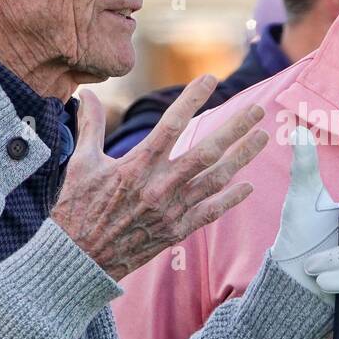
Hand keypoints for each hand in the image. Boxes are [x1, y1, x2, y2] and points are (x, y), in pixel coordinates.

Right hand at [52, 76, 268, 281]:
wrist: (79, 259)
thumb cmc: (76, 209)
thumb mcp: (82, 163)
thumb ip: (90, 126)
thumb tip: (86, 92)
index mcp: (136, 166)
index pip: (172, 124)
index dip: (193, 98)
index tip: (211, 79)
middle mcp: (159, 186)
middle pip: (207, 150)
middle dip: (235, 128)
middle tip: (258, 109)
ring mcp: (171, 210)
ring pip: (216, 179)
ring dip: (242, 157)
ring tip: (262, 138)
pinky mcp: (176, 231)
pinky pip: (210, 212)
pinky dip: (230, 198)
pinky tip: (247, 185)